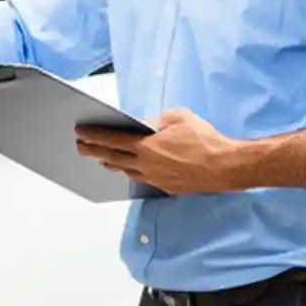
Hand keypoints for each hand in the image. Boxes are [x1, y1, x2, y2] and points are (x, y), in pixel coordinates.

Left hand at [74, 108, 241, 194]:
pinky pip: (142, 178)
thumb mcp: (178, 118)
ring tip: (102, 158)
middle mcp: (146, 166)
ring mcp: (155, 179)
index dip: (94, 136)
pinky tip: (130, 168)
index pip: (112, 140)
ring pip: (126, 171)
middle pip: (113, 158)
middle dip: (94, 152)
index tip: (80, 133)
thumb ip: (156, 121)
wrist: (225, 166)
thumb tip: (144, 126)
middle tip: (81, 148)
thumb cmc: (204, 140)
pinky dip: (132, 171)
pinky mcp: (166, 187)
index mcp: (146, 147)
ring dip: (112, 164)